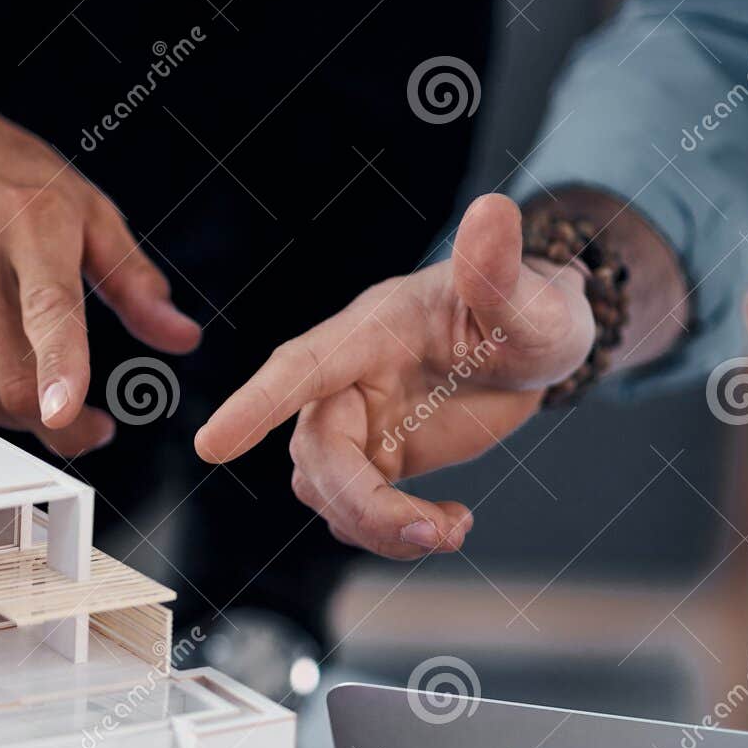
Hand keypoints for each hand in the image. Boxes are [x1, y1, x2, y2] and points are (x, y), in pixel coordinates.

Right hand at [0, 88, 201, 454]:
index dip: (60, 366)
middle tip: (89, 427)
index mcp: (29, 223)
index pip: (46, 308)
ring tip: (46, 403)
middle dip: (60, 425)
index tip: (66, 410)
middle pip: (14, 377)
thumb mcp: (83, 207)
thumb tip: (181, 337)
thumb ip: (133, 280)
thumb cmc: (0, 174)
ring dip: (20, 418)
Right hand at [195, 194, 594, 557]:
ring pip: (326, 493)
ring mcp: (357, 425)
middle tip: (438, 534)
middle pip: (316, 454)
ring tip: (453, 529)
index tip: (210, 447)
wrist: (536, 352)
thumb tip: (493, 211)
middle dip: (364, 505)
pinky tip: (450, 523)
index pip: (300, 367)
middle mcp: (347, 380)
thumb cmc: (530, 311)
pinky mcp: (374, 461)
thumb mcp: (529, 299)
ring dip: (380, 528)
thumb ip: (499, 271)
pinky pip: (355, 513)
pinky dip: (393, 536)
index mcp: (369, 333)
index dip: (255, 406)